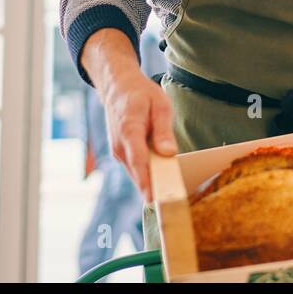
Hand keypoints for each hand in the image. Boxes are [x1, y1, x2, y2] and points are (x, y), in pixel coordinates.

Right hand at [102, 69, 176, 203]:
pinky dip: (148, 175)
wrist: (118, 89)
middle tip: (174, 204)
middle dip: (154, 188)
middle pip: (138, 173)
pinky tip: (163, 178)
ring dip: (152, 183)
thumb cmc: (141, 94)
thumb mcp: (160, 104)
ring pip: (137, 174)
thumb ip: (164, 130)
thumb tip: (169, 153)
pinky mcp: (121, 155)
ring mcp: (118, 151)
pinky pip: (136, 169)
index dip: (146, 182)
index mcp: (129, 130)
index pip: (138, 161)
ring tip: (172, 193)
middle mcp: (120, 145)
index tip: (155, 199)